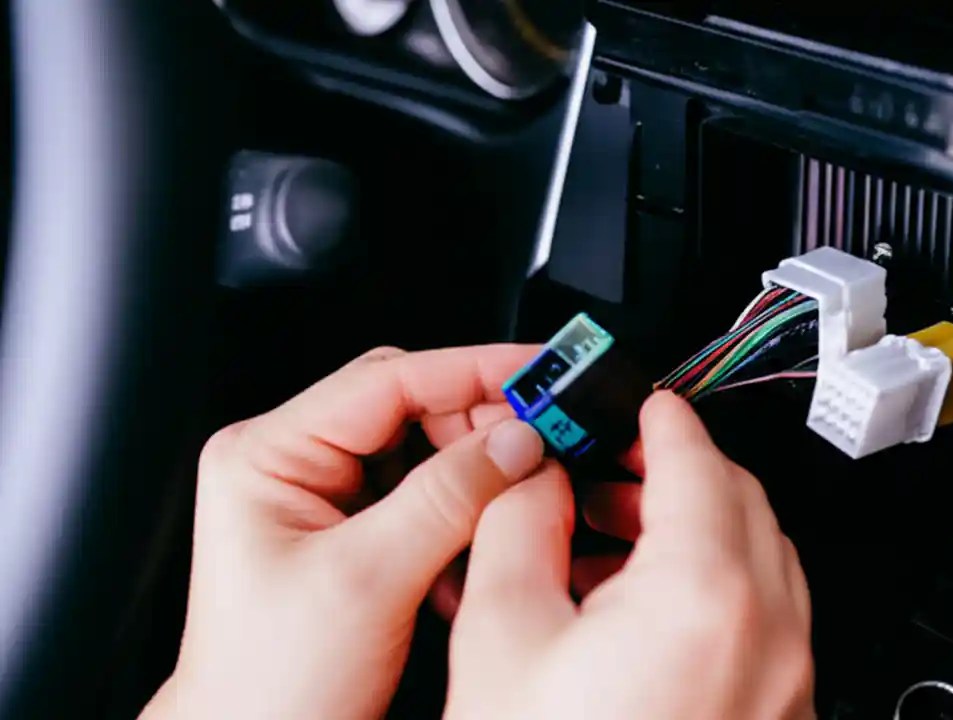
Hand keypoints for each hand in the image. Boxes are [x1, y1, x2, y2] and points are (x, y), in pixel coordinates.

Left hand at [142, 345, 549, 719]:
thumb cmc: (269, 684)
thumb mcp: (367, 580)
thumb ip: (447, 497)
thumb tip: (517, 438)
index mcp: (268, 455)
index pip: (387, 382)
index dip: (472, 370)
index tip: (540, 371)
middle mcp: (293, 467)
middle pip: (412, 411)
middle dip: (482, 430)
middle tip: (549, 442)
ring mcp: (324, 503)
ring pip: (427, 456)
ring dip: (479, 481)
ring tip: (518, 504)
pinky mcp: (354, 538)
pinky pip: (427, 502)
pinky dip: (466, 520)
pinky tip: (483, 548)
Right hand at [445, 392, 814, 719]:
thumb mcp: (500, 638)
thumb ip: (519, 527)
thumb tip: (534, 479)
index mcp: (701, 597)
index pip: (697, 461)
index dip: (660, 419)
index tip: (640, 407)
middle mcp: (769, 637)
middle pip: (741, 504)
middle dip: (677, 473)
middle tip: (611, 471)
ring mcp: (787, 684)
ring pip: (760, 564)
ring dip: (697, 534)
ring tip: (615, 547)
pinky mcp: (783, 717)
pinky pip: (764, 626)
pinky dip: (716, 596)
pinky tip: (646, 615)